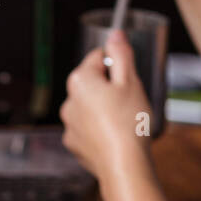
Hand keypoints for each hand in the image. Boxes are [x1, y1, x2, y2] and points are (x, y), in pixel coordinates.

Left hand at [59, 29, 156, 180]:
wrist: (124, 166)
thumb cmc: (129, 122)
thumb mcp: (131, 81)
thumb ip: (122, 54)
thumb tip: (115, 33)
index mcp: (80, 80)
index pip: (98, 58)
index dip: (118, 66)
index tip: (129, 79)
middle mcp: (69, 101)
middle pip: (93, 83)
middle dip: (111, 88)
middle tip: (131, 101)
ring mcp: (69, 125)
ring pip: (90, 106)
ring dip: (105, 109)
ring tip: (125, 122)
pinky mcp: (75, 144)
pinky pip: (89, 128)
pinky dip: (100, 129)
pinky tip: (116, 136)